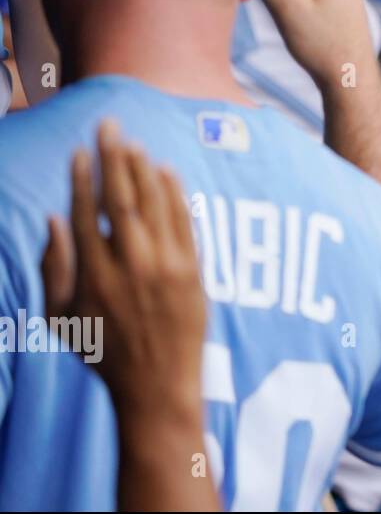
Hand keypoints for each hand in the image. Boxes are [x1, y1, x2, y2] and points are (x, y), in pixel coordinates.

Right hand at [41, 120, 205, 421]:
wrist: (158, 387)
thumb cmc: (104, 353)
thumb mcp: (62, 318)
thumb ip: (54, 267)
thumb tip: (52, 218)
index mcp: (94, 276)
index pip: (87, 213)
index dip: (83, 178)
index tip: (81, 151)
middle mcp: (131, 266)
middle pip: (122, 199)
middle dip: (115, 158)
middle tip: (110, 126)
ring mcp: (166, 267)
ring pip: (156, 205)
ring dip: (145, 169)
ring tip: (135, 142)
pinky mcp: (195, 272)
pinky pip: (185, 223)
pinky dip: (176, 194)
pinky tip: (167, 170)